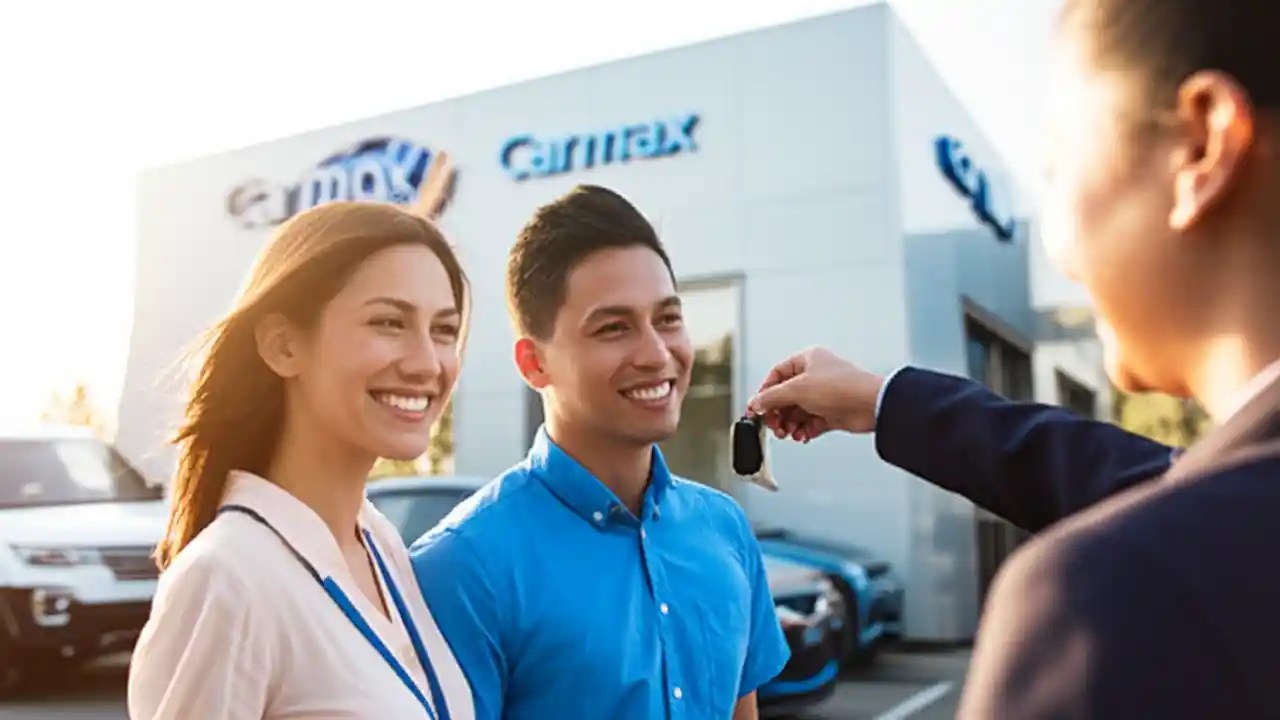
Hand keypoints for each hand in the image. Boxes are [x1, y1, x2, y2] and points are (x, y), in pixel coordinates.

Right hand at [747, 347, 884, 441]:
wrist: (871, 405)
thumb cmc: (841, 388)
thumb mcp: (797, 390)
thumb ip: (772, 398)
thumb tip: (756, 404)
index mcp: (807, 360)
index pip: (777, 375)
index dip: (764, 392)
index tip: (757, 409)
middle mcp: (815, 376)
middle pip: (785, 396)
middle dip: (778, 413)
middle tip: (773, 426)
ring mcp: (824, 395)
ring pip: (797, 412)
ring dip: (790, 424)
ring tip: (788, 433)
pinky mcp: (832, 413)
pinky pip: (810, 423)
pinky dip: (804, 430)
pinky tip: (802, 436)